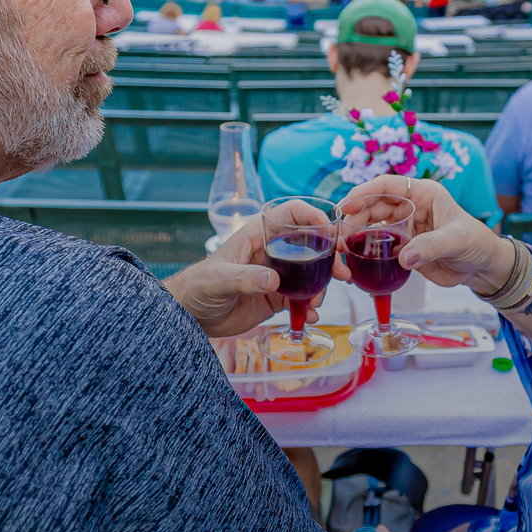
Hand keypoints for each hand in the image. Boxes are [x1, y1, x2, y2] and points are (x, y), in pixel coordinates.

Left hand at [163, 216, 348, 337]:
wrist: (191, 316)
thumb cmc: (198, 287)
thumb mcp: (218, 280)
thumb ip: (244, 278)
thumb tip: (273, 281)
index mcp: (258, 236)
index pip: (291, 214)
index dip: (312, 216)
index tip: (329, 230)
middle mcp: (272, 252)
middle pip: (310, 245)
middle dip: (329, 256)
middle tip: (340, 273)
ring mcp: (278, 275)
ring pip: (311, 273)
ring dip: (323, 286)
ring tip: (318, 302)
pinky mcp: (278, 297)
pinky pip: (302, 298)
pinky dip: (311, 307)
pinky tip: (311, 316)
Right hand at [339, 176, 514, 295]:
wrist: (483, 268)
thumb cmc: (477, 243)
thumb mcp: (457, 240)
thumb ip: (431, 246)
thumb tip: (402, 257)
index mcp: (423, 193)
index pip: (388, 186)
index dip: (364, 192)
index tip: (347, 204)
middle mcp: (411, 207)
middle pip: (374, 206)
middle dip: (354, 216)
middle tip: (338, 232)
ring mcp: (405, 227)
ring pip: (373, 227)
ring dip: (356, 235)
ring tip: (341, 248)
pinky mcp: (403, 248)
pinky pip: (379, 248)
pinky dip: (366, 254)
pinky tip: (355, 263)